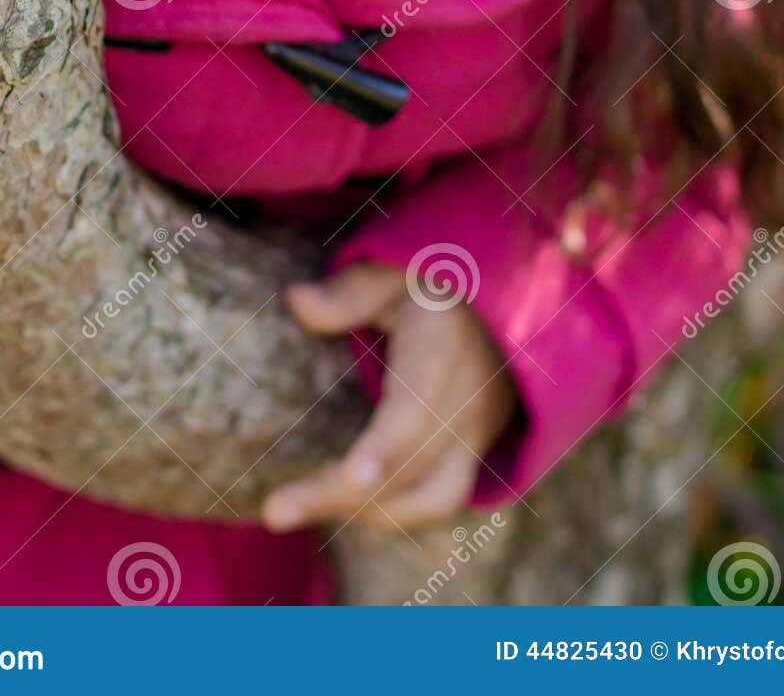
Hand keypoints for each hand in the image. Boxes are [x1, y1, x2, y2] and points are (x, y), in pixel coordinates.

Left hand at [261, 260, 519, 531]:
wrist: (509, 299)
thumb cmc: (438, 279)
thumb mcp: (398, 269)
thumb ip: (351, 291)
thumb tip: (297, 302)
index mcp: (445, 352)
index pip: (417, 411)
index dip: (385, 448)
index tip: (349, 477)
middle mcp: (467, 404)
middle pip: (410, 469)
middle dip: (341, 497)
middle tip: (274, 511)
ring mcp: (477, 434)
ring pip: (431, 499)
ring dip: (365, 513)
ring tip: (298, 508)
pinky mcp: (474, 451)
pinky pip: (436, 497)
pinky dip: (390, 509)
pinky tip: (338, 501)